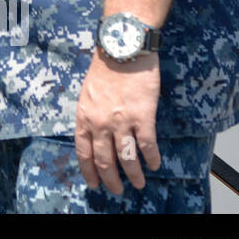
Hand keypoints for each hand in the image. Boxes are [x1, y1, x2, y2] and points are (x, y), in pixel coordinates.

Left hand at [74, 51, 161, 193]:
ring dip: (134, 175)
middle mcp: (100, 123)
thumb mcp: (88, 93)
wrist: (122, 49)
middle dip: (111, 179)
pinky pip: (147, 145)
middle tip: (117, 190)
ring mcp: (121, 121)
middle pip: (104, 160)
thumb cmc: (105, 68)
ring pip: (126, 158)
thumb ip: (90, 114)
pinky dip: (151, 158)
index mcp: (84, 116)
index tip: (94, 184)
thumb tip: (94, 134)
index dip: (89, 171)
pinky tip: (155, 164)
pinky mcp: (143, 116)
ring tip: (139, 184)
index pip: (83, 152)